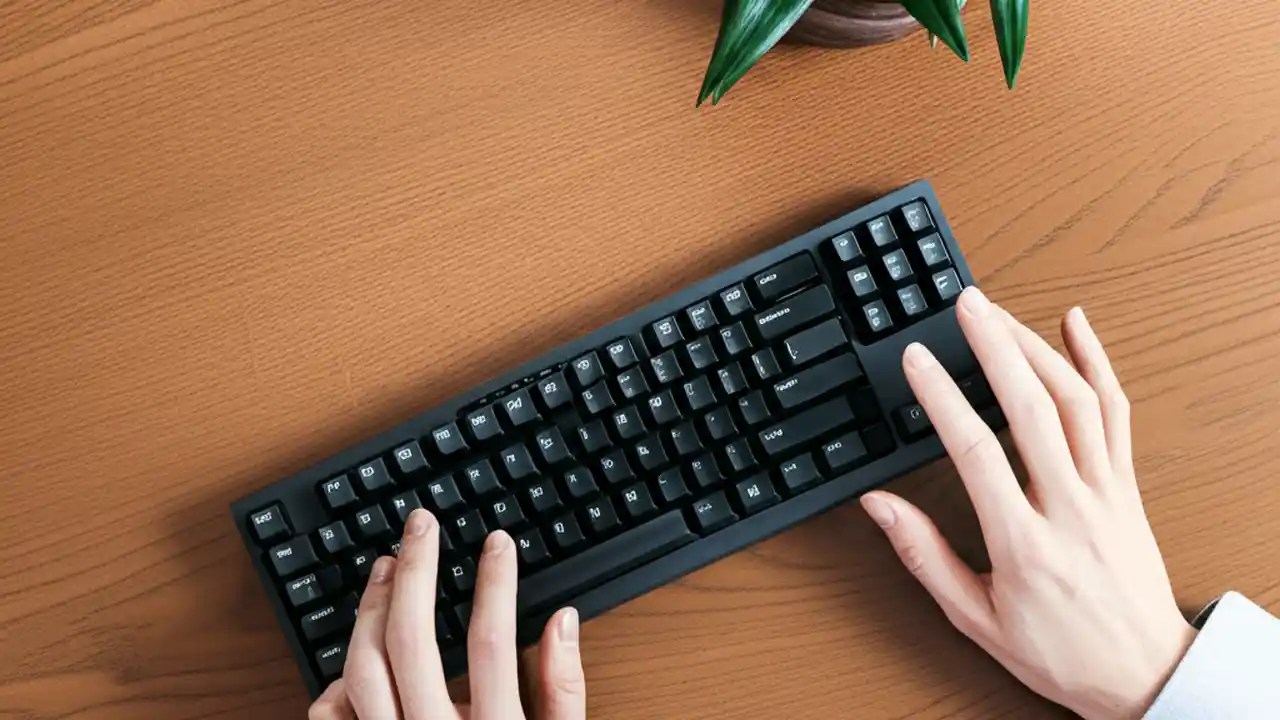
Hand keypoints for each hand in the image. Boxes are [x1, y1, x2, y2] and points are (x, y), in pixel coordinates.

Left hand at [307, 512, 585, 719]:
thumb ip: (564, 690)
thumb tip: (564, 620)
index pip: (491, 641)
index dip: (494, 581)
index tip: (496, 541)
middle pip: (409, 639)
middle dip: (413, 569)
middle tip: (420, 526)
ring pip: (361, 667)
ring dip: (369, 606)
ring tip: (385, 567)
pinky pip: (330, 714)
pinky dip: (337, 675)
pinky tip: (358, 644)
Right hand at [860, 287, 1194, 719]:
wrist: (1142, 672)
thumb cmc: (1060, 652)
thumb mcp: (975, 618)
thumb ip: (924, 557)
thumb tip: (879, 506)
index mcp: (1025, 544)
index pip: (978, 453)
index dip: (943, 399)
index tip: (918, 361)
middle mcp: (1071, 508)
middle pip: (1033, 408)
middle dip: (995, 346)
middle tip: (966, 305)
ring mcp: (1107, 491)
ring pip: (1077, 401)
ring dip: (1036, 347)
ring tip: (999, 313)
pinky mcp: (1127, 485)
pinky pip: (1117, 412)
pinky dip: (1098, 361)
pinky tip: (1078, 325)